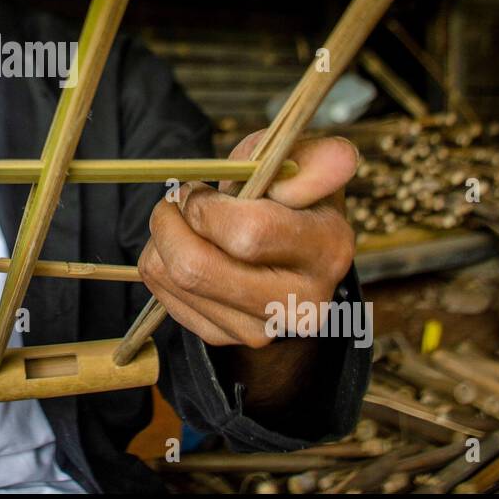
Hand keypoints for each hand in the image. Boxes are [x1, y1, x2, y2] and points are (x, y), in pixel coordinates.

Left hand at [138, 130, 357, 349]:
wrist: (284, 252)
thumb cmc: (286, 196)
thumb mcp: (300, 165)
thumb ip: (314, 159)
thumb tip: (339, 159)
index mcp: (328, 250)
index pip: (248, 233)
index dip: (206, 205)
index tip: (199, 188)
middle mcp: (301, 302)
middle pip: (198, 268)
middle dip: (170, 223)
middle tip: (177, 200)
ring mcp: (262, 329)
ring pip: (174, 281)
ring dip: (160, 240)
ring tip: (181, 221)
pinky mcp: (226, 339)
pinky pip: (165, 299)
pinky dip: (159, 265)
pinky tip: (186, 248)